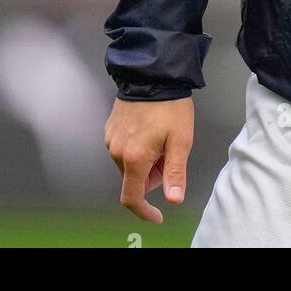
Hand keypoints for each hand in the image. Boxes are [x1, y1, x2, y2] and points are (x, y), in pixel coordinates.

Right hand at [104, 96, 194, 222]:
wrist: (152, 75)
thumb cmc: (169, 106)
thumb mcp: (180, 141)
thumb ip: (175, 173)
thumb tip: (174, 199)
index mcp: (133, 158)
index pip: (132, 198)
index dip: (144, 212)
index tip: (157, 215)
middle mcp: (116, 151)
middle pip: (134, 179)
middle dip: (153, 175)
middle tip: (170, 153)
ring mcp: (111, 139)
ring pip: (129, 164)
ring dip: (146, 161)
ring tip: (162, 138)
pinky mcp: (110, 129)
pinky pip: (123, 149)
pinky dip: (137, 149)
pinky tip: (150, 130)